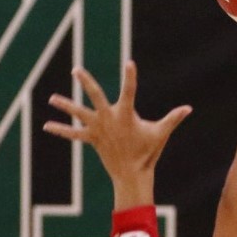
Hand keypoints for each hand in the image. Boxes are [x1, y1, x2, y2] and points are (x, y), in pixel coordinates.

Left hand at [44, 61, 190, 209]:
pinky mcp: (92, 139)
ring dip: (65, 106)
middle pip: (95, 96)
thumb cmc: (148, 152)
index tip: (129, 63)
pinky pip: (74, 134)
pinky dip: (60, 130)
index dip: (130, 77)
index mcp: (126, 114)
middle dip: (86, 82)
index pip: (129, 91)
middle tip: (76, 70)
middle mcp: (109, 119)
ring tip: (51, 98)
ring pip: (79, 114)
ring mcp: (98, 129)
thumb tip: (189, 108)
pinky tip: (47, 126)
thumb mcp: (161, 133)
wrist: (132, 174)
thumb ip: (173, 118)